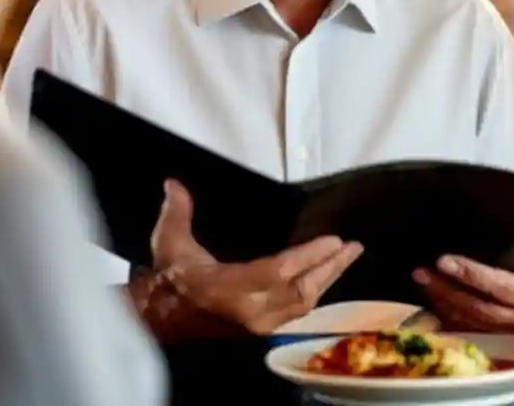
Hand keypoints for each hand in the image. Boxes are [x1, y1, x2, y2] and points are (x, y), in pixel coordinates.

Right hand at [148, 179, 363, 334]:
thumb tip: (174, 183)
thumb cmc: (169, 280)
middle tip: (354, 247)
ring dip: (328, 280)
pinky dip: (315, 292)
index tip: (333, 240)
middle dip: (331, 268)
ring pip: (304, 304)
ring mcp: (258, 325)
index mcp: (227, 289)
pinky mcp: (262, 330)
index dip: (309, 257)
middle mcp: (249, 311)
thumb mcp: (168, 243)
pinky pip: (297, 312)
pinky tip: (327, 277)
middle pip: (302, 291)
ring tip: (348, 257)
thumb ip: (177, 212)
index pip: (279, 272)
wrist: (160, 319)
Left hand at [412, 223, 513, 337]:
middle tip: (424, 270)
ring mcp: (506, 338)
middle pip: (480, 307)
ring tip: (421, 278)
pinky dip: (444, 315)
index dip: (474, 276)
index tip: (446, 261)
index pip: (503, 287)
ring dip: (441, 301)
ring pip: (468, 322)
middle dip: (449, 289)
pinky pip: (463, 332)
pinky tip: (429, 298)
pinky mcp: (491, 345)